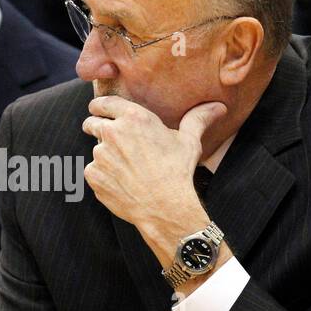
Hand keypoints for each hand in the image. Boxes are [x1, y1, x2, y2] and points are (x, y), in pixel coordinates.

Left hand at [81, 96, 224, 265]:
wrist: (164, 207)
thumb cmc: (178, 172)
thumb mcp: (189, 142)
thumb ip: (198, 119)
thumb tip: (218, 106)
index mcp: (134, 117)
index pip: (103, 103)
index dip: (98, 107)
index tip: (98, 111)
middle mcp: (112, 132)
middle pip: (92, 123)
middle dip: (97, 129)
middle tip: (111, 142)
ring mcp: (100, 154)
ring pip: (96, 150)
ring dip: (105, 156)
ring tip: (127, 169)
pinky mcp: (93, 174)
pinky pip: (93, 171)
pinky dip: (102, 176)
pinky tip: (121, 183)